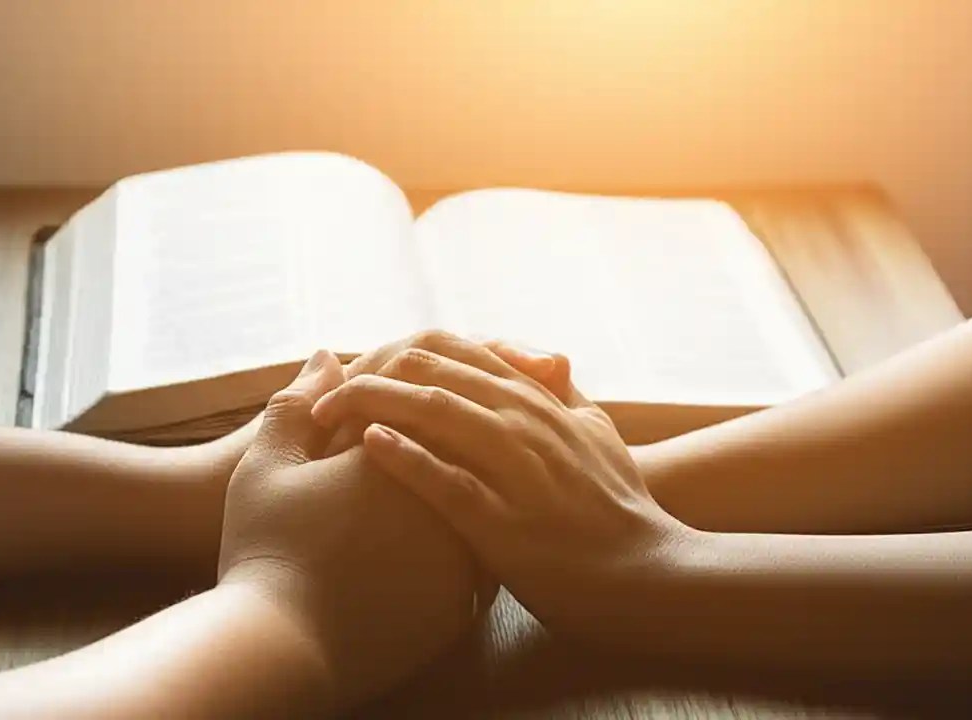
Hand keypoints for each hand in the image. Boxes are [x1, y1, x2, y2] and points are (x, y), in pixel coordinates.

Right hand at [217, 350, 477, 713]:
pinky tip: (464, 537)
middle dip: (472, 433)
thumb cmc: (269, 549)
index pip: (439, 404)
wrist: (280, 645)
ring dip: (486, 483)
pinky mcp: (465, 600)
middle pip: (479, 447)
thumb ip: (298, 403)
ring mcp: (464, 551)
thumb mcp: (268, 464)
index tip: (422, 397)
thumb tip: (327, 357)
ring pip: (495, 501)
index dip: (436, 393)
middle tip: (453, 431)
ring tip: (462, 477)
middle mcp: (447, 495)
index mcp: (405, 450)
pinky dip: (483, 542)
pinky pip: (491, 560)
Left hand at [309, 338, 689, 640]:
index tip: (361, 369)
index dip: (400, 354)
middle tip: (324, 396)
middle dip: (370, 375)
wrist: (647, 574)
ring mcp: (515, 470)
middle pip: (433, 372)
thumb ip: (565, 393)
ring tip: (326, 413)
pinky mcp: (504, 522)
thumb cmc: (619, 507)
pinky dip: (404, 458)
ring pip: (434, 413)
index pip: (458, 353)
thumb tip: (542, 359)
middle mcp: (523, 423)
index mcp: (538, 402)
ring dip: (373, 404)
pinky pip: (445, 481)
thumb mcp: (598, 433)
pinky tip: (368, 447)